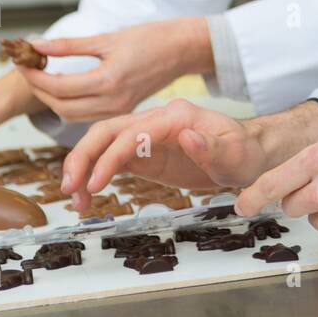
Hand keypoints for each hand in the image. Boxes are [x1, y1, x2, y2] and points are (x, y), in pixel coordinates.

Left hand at [18, 18, 212, 121]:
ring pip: (72, 115)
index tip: (22, 61)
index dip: (35, 76)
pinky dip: (70, 104)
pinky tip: (66, 87)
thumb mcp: (107, 38)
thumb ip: (69, 45)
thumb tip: (37, 45)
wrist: (183, 50)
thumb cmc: (150, 38)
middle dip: (39, 89)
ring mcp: (119, 108)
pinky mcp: (123, 109)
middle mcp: (114, 100)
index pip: (59, 86)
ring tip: (43, 76)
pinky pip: (87, 115)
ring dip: (52, 99)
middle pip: (61, 106)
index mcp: (109, 80)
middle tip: (27, 69)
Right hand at [59, 99, 267, 208]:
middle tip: (69, 188)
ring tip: (74, 200)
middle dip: (83, 157)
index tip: (96, 182)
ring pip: (103, 145)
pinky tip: (86, 197)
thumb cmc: (242, 151)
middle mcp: (156, 121)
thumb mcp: (234, 152)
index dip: (111, 156)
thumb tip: (187, 136)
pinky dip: (94, 177)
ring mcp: (147, 137)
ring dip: (82, 169)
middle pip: (107, 131)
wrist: (247, 154)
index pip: (133, 132)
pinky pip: (111, 161)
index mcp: (175, 116)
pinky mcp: (144, 154)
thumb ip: (211, 146)